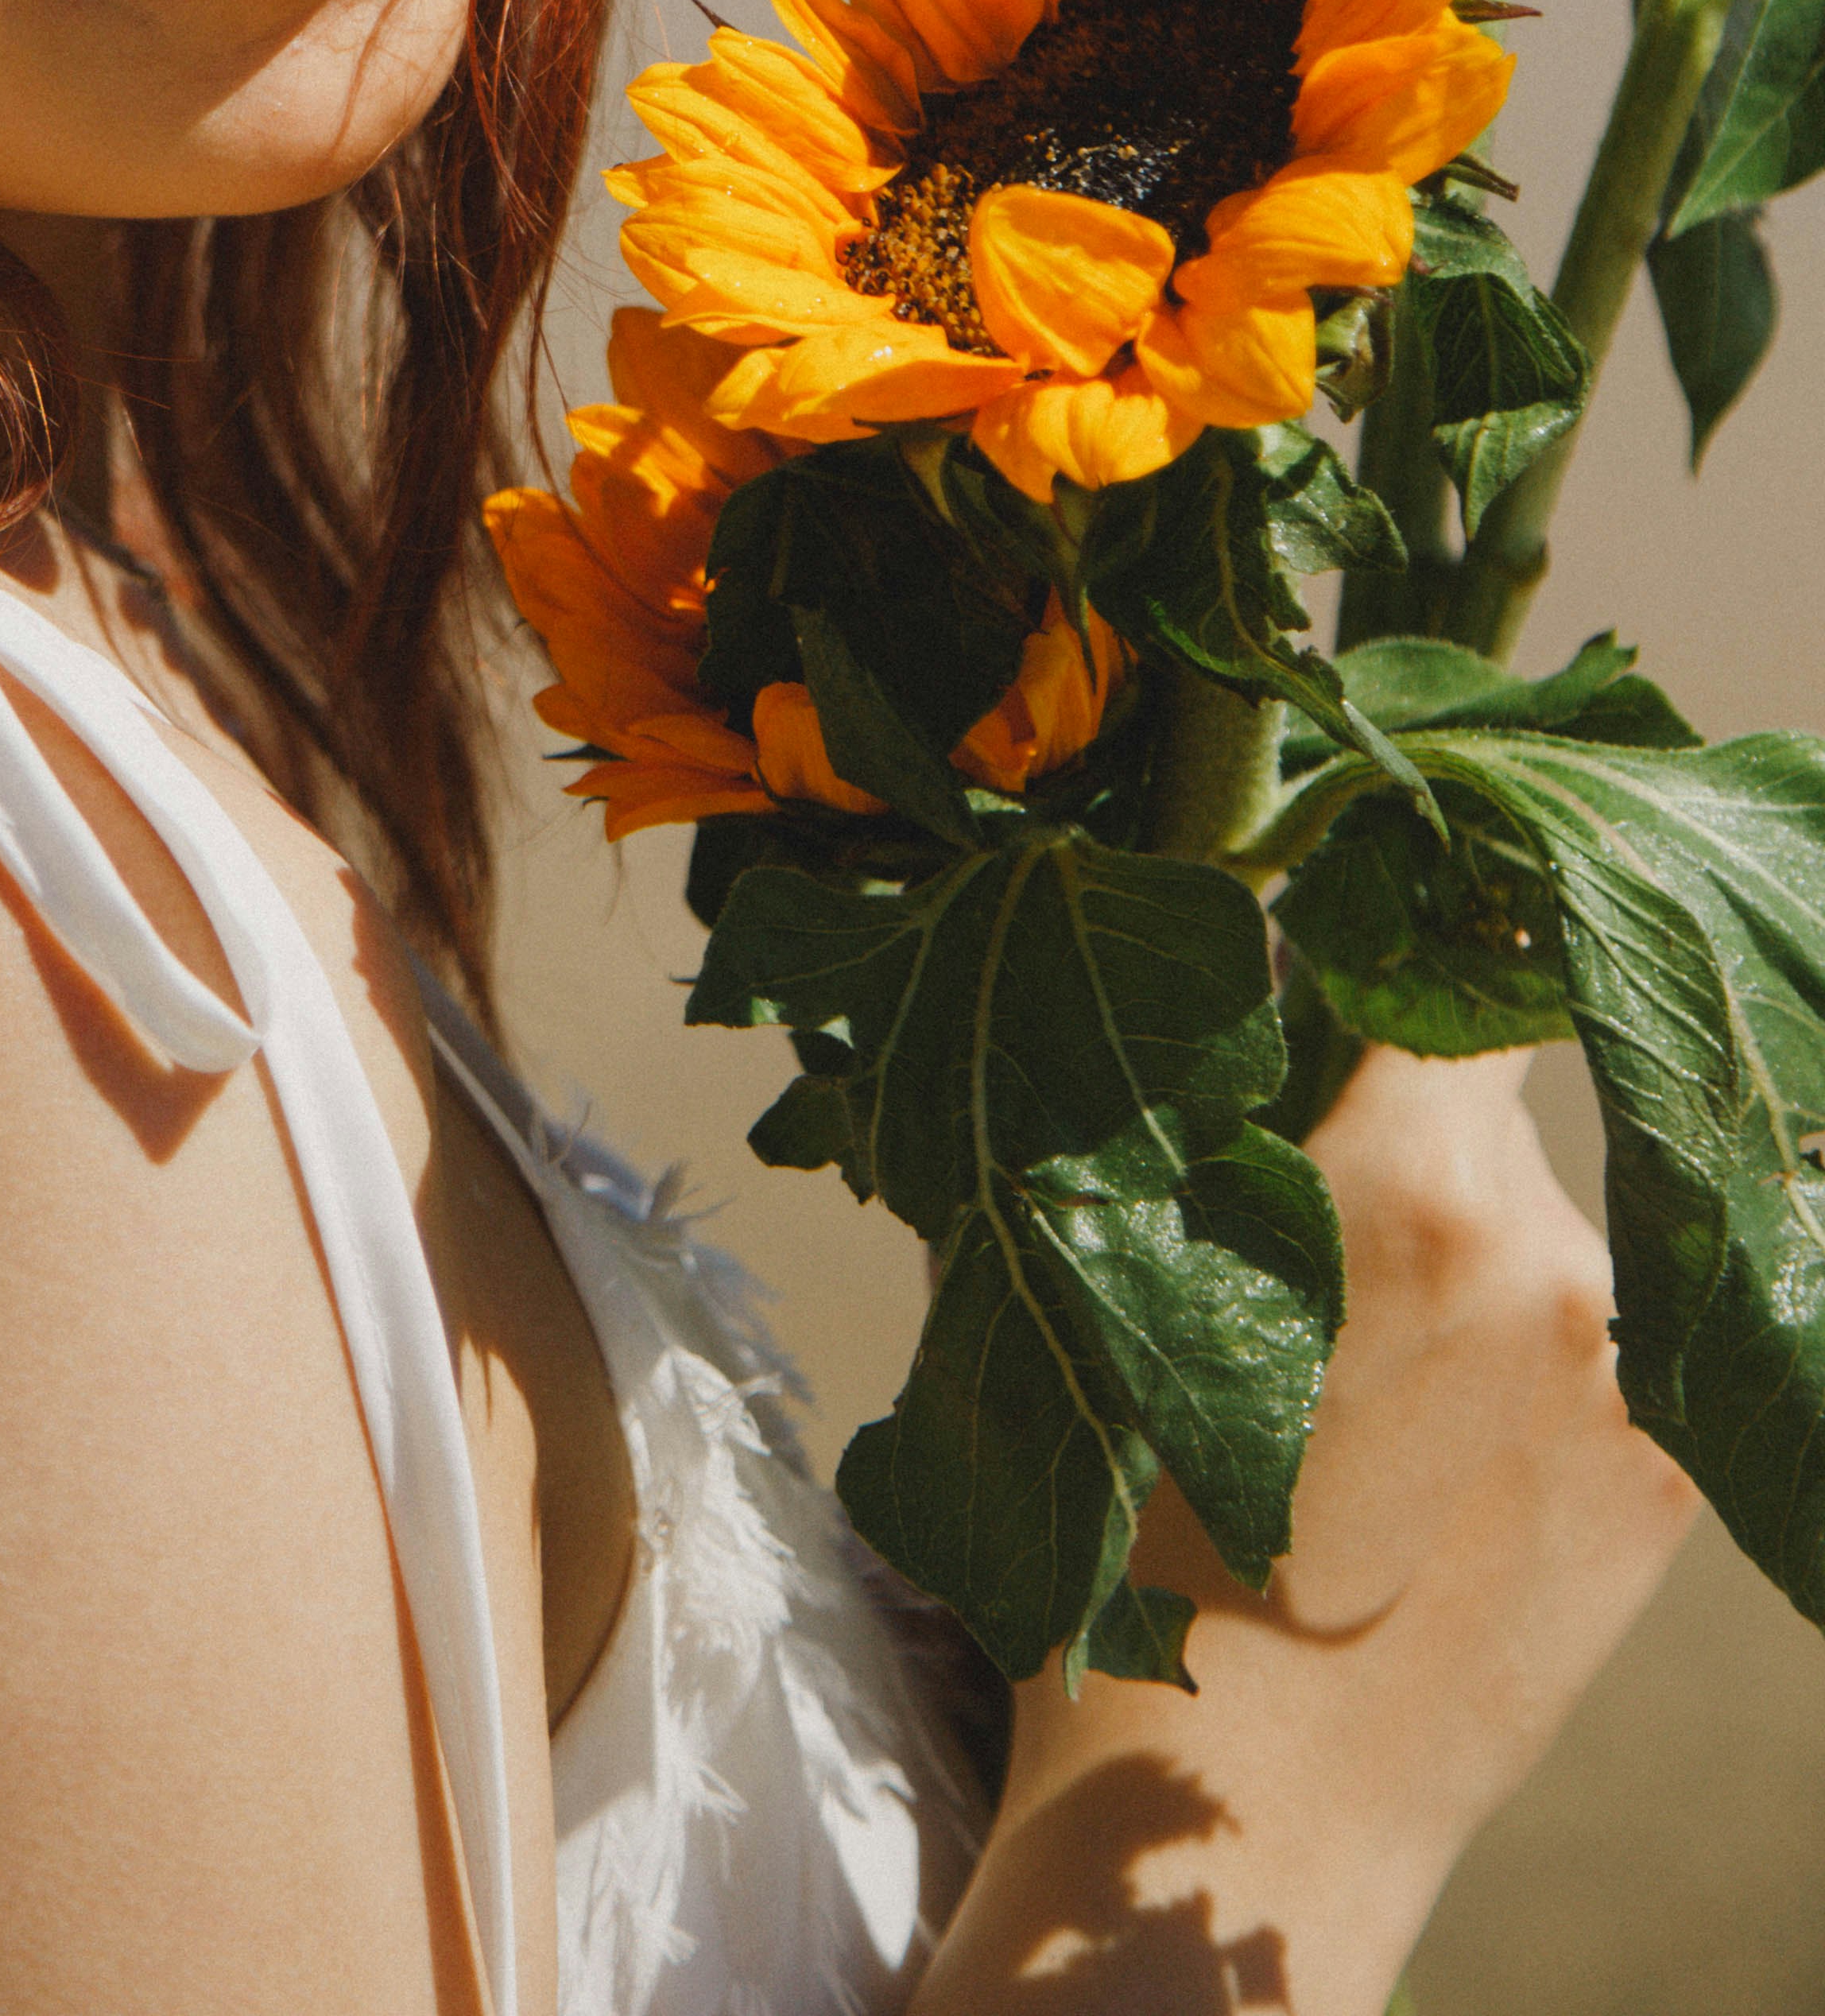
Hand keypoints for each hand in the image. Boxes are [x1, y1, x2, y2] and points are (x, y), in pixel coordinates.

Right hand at [917, 1044, 1699, 2012]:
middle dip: (1408, 1118)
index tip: (1345, 956)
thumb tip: (1109, 979)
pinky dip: (1531, 1357)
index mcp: (1396, 1174)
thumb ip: (1127, 1117)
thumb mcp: (1089, 1286)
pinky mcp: (1673, 1471)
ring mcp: (1625, 1365)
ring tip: (1375, 1370)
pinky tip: (1441, 1445)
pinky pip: (1610, 1339)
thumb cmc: (1124, 1546)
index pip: (1431, 964)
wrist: (1241, 1816)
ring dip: (1474, 1247)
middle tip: (1319, 1205)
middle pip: (1489, 1089)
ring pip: (1551, 1217)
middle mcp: (1542, 1245)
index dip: (1384, 944)